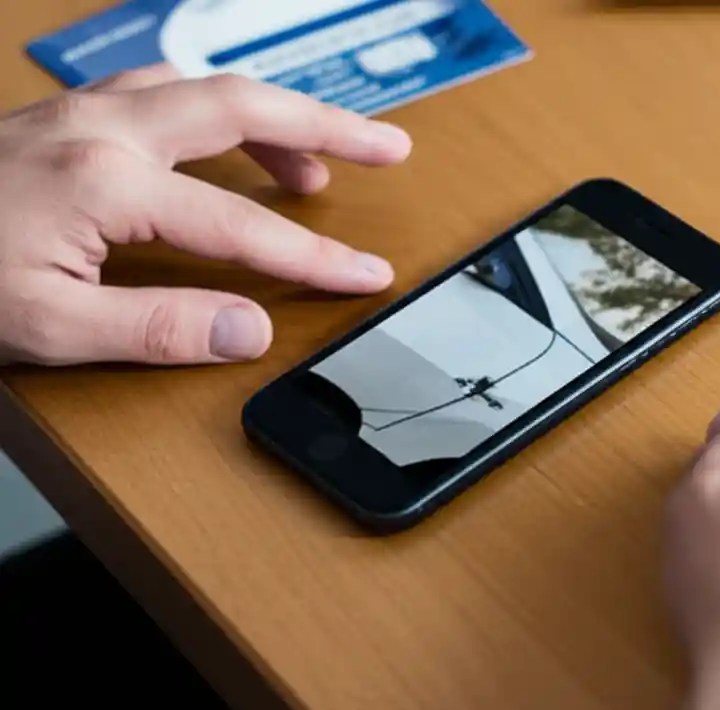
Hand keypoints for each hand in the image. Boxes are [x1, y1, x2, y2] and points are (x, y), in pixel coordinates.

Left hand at [0, 64, 411, 365]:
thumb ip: (158, 330)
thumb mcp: (49, 330)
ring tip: (318, 161)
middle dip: (329, 124)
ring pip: (204, 87)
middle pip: (245, 105)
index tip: (369, 276)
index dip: (314, 258)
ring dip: (275, 114)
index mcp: (107, 181)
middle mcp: (103, 128)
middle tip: (390, 147)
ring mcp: (81, 112)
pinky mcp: (63, 115)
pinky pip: (162, 90)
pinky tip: (223, 135)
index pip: (241, 226)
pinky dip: (215, 106)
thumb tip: (250, 331)